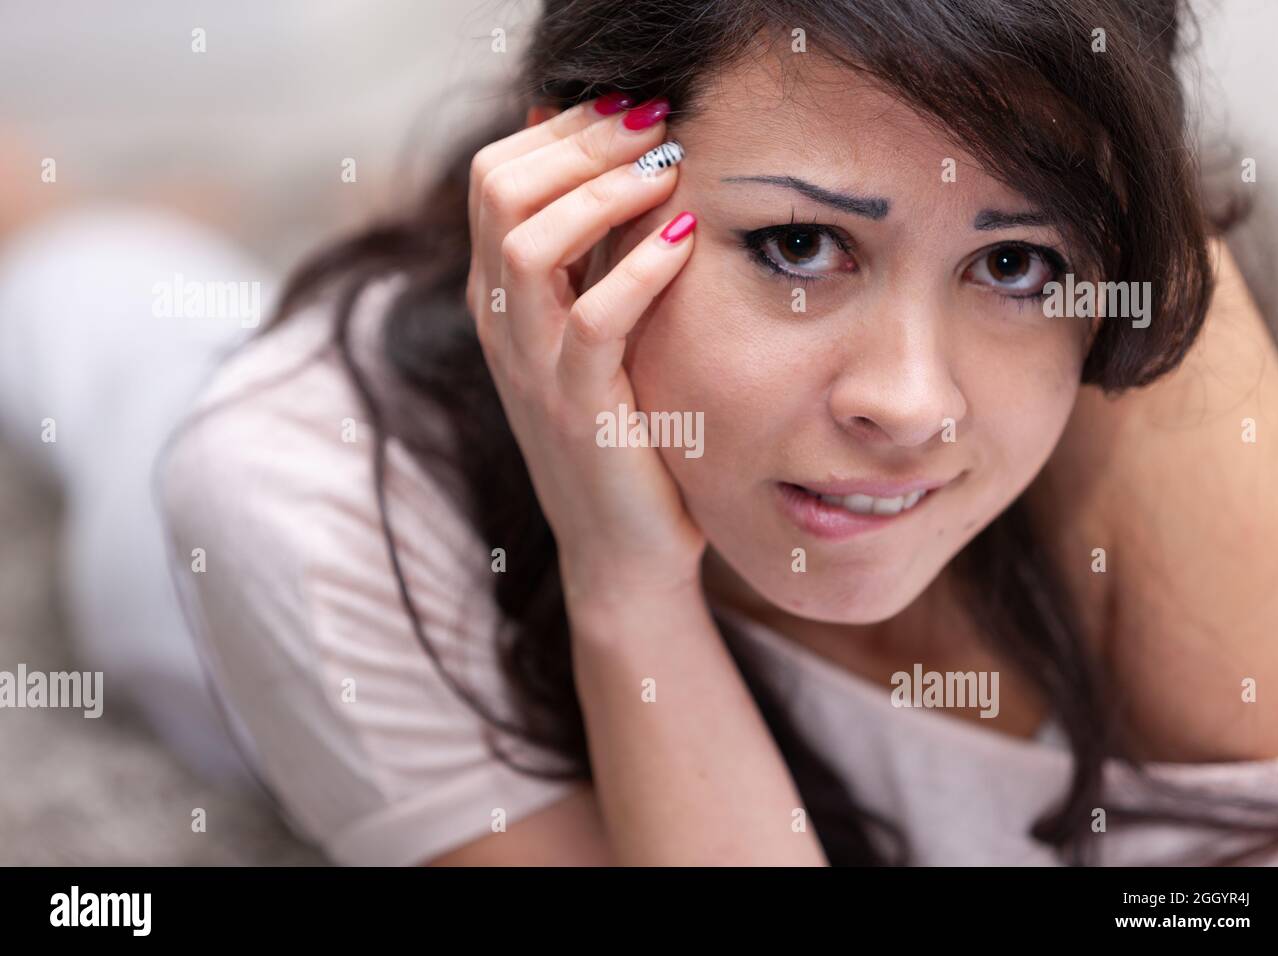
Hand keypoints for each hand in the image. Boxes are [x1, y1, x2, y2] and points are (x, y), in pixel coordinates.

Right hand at [466, 95, 703, 600]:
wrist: (620, 546)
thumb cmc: (624, 429)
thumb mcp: (596, 332)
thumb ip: (593, 257)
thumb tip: (621, 164)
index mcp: (500, 297)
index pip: (495, 176)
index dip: (561, 128)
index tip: (631, 109)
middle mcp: (501, 325)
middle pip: (499, 190)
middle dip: (582, 140)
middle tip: (655, 123)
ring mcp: (533, 369)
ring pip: (528, 244)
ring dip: (604, 192)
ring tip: (667, 169)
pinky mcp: (580, 412)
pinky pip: (594, 321)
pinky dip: (639, 269)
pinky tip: (684, 241)